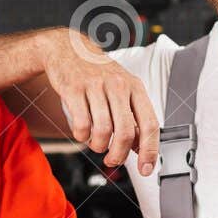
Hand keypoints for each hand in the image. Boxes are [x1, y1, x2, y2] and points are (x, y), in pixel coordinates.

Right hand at [44, 31, 159, 175]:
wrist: (68, 49)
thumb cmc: (97, 74)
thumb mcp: (121, 90)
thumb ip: (132, 117)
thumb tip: (141, 148)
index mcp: (135, 87)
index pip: (150, 124)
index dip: (150, 151)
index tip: (146, 169)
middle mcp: (118, 85)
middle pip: (125, 132)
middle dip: (118, 155)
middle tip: (111, 160)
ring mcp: (95, 86)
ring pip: (103, 130)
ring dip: (98, 146)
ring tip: (95, 143)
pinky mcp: (74, 89)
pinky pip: (82, 124)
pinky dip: (81, 136)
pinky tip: (82, 132)